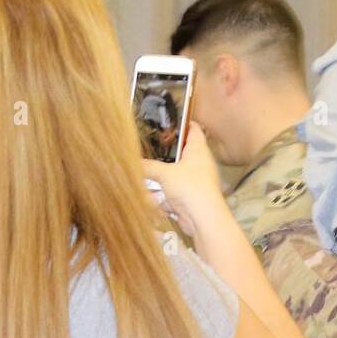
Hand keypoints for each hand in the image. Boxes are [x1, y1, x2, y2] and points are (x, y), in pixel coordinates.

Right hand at [142, 122, 225, 238]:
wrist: (203, 220)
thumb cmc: (191, 189)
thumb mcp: (164, 173)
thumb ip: (148, 166)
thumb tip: (133, 162)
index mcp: (198, 150)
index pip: (193, 128)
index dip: (182, 121)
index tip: (168, 117)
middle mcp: (198, 164)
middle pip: (180, 152)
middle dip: (163, 152)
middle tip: (147, 145)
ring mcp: (194, 182)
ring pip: (173, 174)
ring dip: (159, 176)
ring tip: (141, 169)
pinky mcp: (189, 198)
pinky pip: (171, 193)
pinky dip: (160, 195)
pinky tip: (147, 195)